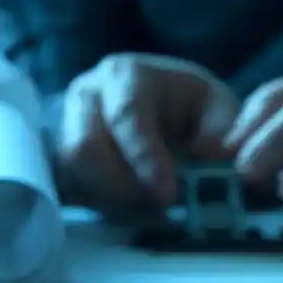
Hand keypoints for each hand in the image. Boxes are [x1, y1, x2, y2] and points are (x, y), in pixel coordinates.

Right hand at [56, 54, 238, 211]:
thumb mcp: (217, 109)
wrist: (157, 110)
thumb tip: (215, 159)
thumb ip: (220, 133)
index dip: (145, 159)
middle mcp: (87, 95)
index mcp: (126, 75)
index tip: (167, 193)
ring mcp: (68, 127)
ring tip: (151, 207)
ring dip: (114, 200)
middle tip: (162, 207)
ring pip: (75, 174)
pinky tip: (132, 206)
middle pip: (86, 149)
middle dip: (125, 187)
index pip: (126, 116)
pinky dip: (103, 206)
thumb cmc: (189, 107)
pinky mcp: (62, 158)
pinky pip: (72, 190)